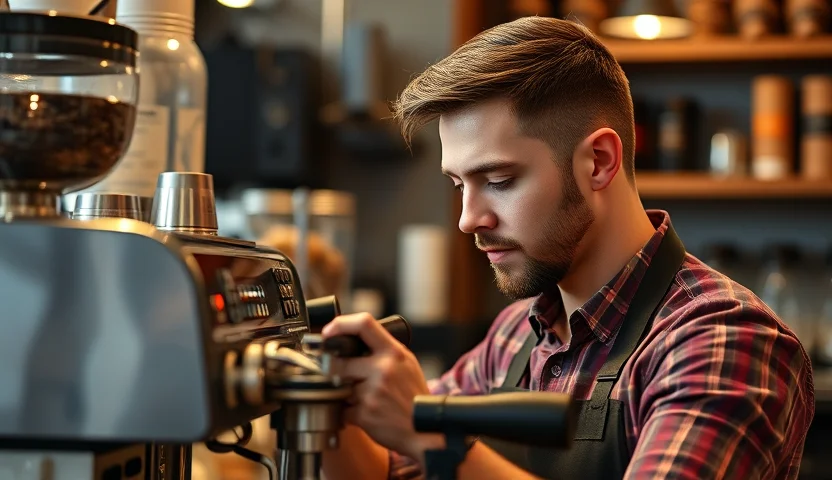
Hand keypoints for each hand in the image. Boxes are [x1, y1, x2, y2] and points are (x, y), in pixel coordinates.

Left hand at [322, 313, 435, 459]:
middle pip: (340, 362)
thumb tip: (351, 342)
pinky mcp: (364, 414)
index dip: (340, 324)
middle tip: (347, 379)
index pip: (364, 324)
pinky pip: (342, 409)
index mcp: (393, 353)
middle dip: (339, 373)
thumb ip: (382, 351)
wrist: (425, 431)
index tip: (328, 333)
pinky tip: (366, 414)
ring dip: (346, 395)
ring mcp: (373, 392)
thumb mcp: (407, 363)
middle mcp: (383, 369)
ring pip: (340, 387)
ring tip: (366, 400)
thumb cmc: (413, 396)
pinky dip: (348, 413)